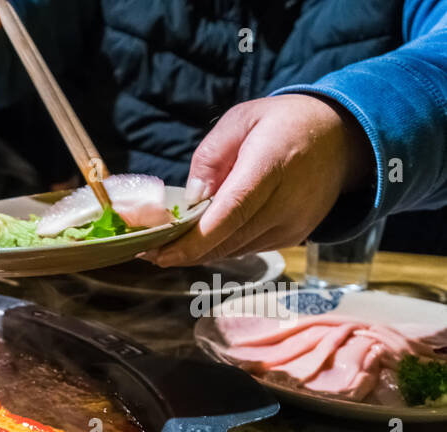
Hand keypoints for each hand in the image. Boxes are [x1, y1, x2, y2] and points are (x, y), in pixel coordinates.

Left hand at [148, 95, 371, 266]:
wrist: (343, 138)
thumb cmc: (285, 123)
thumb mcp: (242, 119)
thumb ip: (211, 156)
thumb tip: (192, 199)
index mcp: (271, 164)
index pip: (230, 211)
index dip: (193, 239)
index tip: (158, 252)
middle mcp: (288, 201)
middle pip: (228, 239)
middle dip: (184, 250)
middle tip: (147, 251)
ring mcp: (294, 224)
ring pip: (234, 250)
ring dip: (199, 252)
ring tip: (167, 245)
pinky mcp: (294, 237)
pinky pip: (248, 249)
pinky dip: (222, 246)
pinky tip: (202, 237)